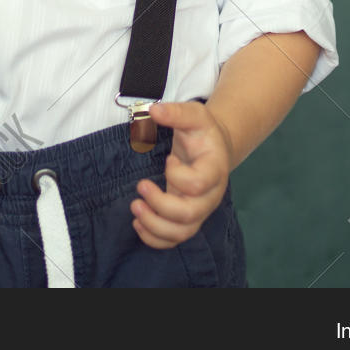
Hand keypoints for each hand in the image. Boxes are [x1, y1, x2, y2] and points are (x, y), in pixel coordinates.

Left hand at [129, 101, 234, 249]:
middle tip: (140, 186)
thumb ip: (176, 112)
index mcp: (214, 170)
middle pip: (189, 215)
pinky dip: (154, 238)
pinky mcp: (186, 219)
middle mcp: (209, 196)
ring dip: (154, 225)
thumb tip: (154, 110)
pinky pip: (173, 239)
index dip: (178, 175)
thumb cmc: (202, 132)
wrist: (213, 149)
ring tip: (135, 207)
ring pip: (181, 233)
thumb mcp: (194, 115)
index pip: (199, 184)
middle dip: (160, 205)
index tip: (168, 159)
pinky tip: (138, 223)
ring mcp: (198, 210)